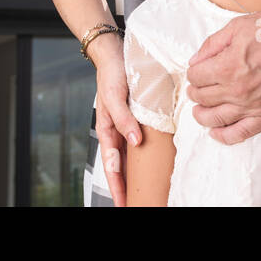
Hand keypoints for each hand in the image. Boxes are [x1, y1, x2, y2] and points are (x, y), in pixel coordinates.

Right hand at [90, 32, 139, 205]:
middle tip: (135, 205)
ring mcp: (126, 126)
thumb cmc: (111, 75)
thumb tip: (135, 142)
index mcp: (107, 130)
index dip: (117, 186)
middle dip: (125, 187)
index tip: (123, 203)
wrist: (114, 55)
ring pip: (130, 157)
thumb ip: (124, 119)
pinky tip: (153, 164)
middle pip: (120, 167)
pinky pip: (139, 142)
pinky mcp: (135, 118)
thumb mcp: (114, 97)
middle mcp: (116, 132)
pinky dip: (144, 155)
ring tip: (145, 191)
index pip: (111, 166)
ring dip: (135, 174)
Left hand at [185, 5, 260, 144]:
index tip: (196, 70)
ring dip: (202, 115)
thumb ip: (212, 44)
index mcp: (226, 67)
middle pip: (203, 97)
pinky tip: (215, 132)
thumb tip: (196, 60)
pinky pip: (241, 133)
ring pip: (216, 118)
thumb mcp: (238, 26)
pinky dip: (224, 135)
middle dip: (196, 91)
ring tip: (199, 110)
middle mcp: (237, 90)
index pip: (196, 77)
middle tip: (196, 87)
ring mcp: (253, 105)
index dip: (193, 72)